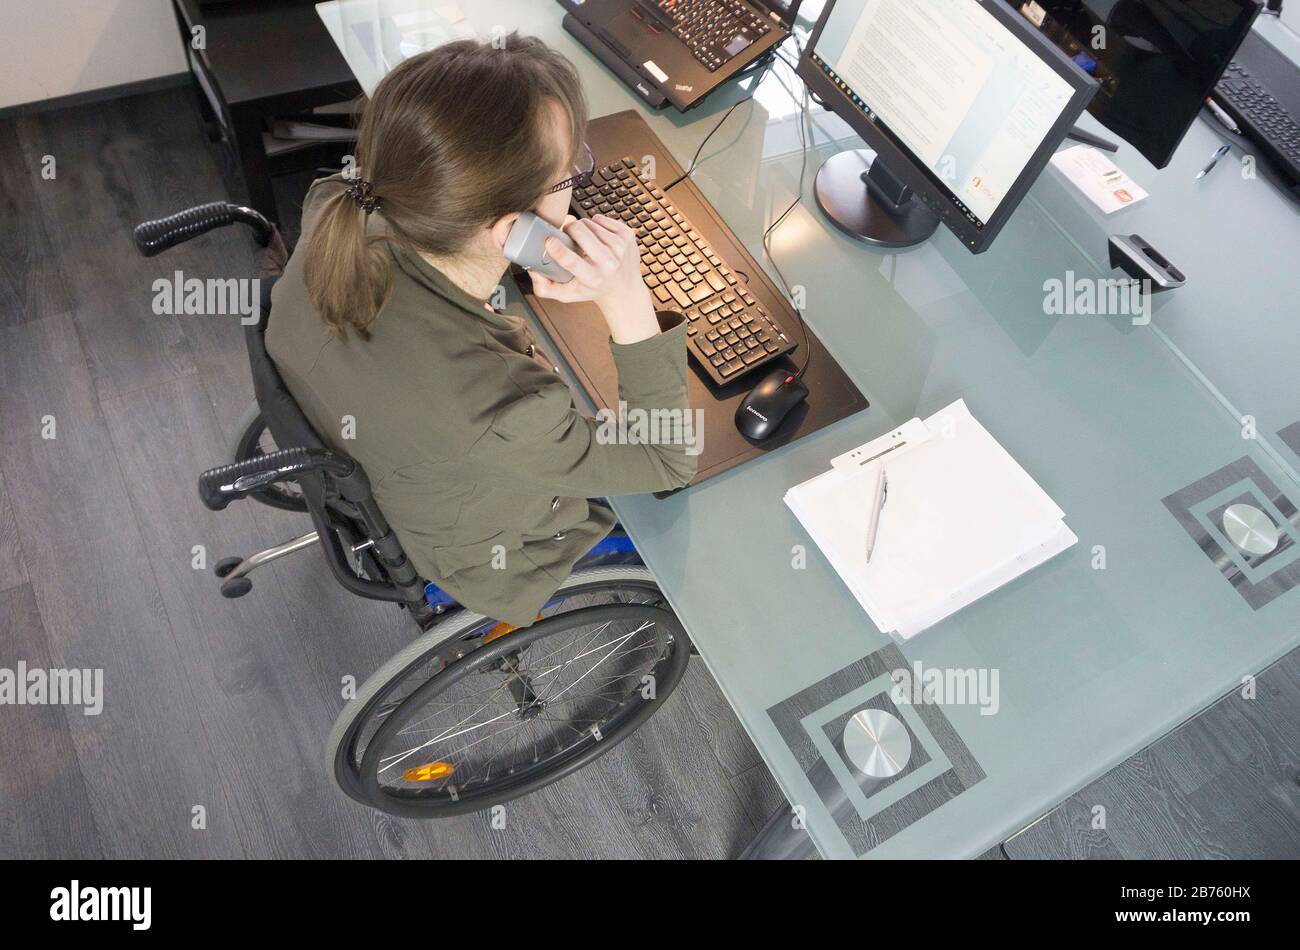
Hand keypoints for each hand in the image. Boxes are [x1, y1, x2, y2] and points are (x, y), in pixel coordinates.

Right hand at [530, 215, 659, 344]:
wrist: (625, 290)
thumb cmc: (592, 290)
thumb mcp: (568, 294)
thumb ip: (545, 287)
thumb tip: (532, 271)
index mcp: (592, 278)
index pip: (571, 260)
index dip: (557, 248)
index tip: (548, 240)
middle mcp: (608, 263)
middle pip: (579, 231)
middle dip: (568, 229)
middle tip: (567, 236)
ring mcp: (620, 247)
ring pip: (589, 222)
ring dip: (582, 228)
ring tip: (584, 241)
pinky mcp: (627, 235)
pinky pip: (601, 219)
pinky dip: (595, 224)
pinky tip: (597, 237)